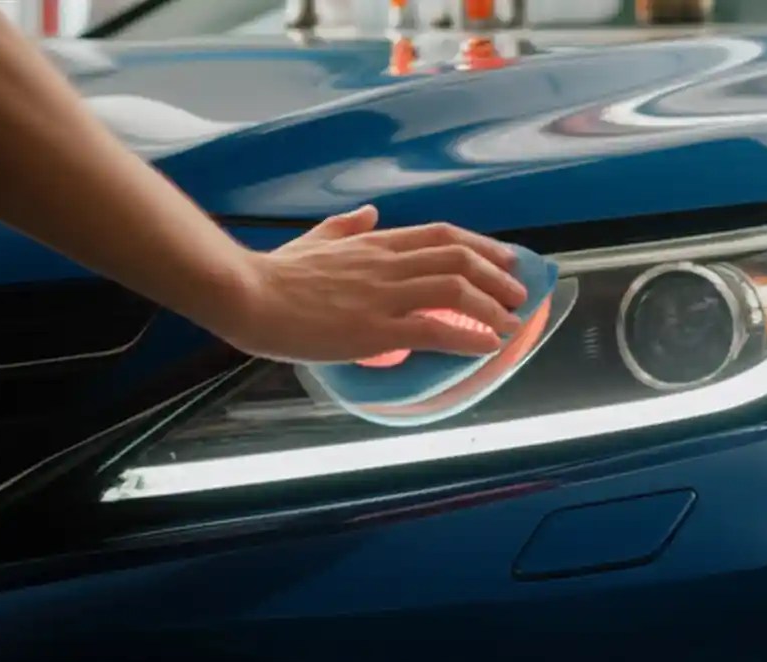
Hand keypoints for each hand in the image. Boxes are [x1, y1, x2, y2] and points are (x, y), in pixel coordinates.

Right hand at [216, 206, 528, 363]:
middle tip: (518, 293)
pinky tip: (487, 345)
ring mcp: (383, 295)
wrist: (247, 294)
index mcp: (375, 242)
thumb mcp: (316, 238)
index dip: (481, 247)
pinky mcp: (374, 328)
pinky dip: (467, 336)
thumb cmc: (275, 273)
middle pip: (458, 258)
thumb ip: (347, 226)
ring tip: (511, 322)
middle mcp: (387, 263)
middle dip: (497, 275)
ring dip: (491, 306)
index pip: (442, 236)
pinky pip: (434, 330)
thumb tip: (369, 212)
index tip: (506, 258)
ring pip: (454, 290)